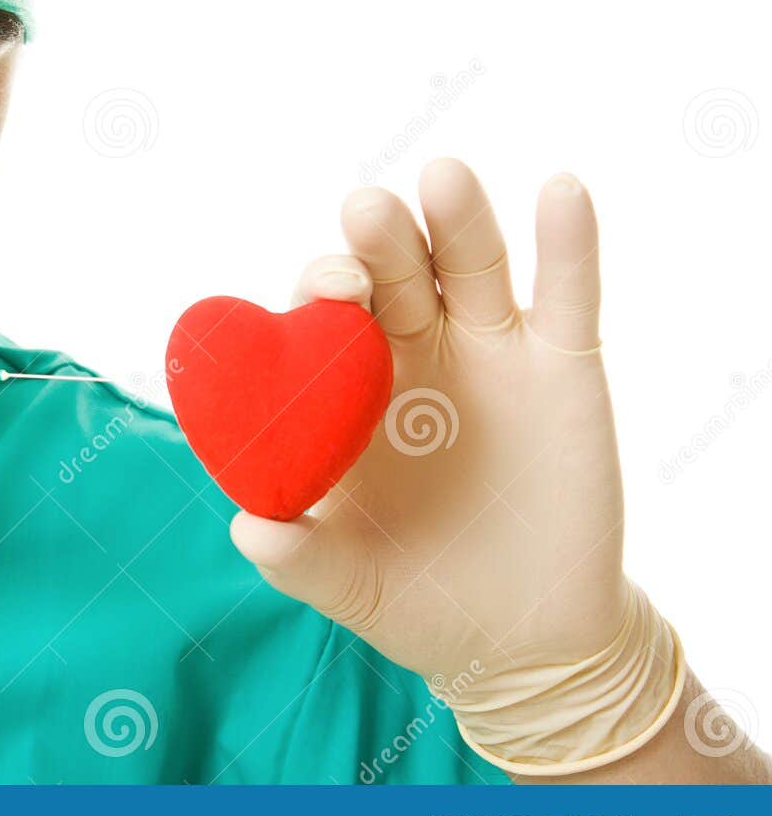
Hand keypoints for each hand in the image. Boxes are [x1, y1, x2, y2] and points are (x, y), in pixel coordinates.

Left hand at [229, 158, 681, 772]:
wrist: (522, 636)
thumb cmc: (414, 596)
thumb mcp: (351, 584)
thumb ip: (300, 556)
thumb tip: (247, 527)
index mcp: (342, 390)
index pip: (321, 319)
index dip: (320, 293)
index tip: (326, 290)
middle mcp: (409, 351)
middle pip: (389, 276)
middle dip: (377, 242)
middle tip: (367, 213)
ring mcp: (485, 350)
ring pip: (468, 267)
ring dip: (457, 220)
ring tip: (443, 179)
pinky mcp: (561, 365)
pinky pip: (565, 295)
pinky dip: (567, 243)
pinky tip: (562, 191)